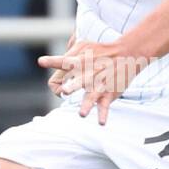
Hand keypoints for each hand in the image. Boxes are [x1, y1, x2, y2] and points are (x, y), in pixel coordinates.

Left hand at [36, 38, 152, 124]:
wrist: (127, 55)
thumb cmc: (100, 51)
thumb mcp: (83, 45)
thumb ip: (65, 54)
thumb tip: (41, 62)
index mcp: (80, 61)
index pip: (64, 62)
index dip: (52, 62)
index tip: (41, 62)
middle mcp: (89, 74)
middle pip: (78, 81)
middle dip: (72, 86)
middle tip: (65, 91)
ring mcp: (99, 85)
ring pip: (91, 97)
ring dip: (87, 105)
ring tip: (81, 114)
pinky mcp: (108, 93)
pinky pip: (104, 106)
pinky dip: (103, 114)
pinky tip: (101, 123)